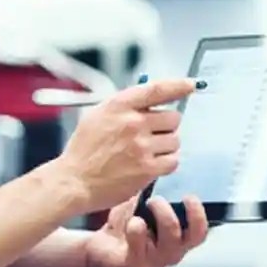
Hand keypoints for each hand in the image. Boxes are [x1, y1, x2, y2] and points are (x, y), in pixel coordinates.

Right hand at [54, 78, 198, 212]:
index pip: (157, 89)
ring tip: (147, 153)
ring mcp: (141, 146)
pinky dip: (165, 164)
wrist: (74, 181)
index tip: (191, 84)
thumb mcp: (98, 116)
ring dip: (166, 147)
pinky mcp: (147, 169)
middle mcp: (133, 123)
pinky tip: (150, 165)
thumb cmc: (84, 150)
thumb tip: (152, 100)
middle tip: (153, 135)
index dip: (179, 85)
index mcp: (120, 105)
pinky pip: (173, 161)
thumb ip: (125, 106)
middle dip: (166, 126)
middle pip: (173, 118)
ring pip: (175, 141)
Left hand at [83, 194, 210, 266]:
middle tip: (155, 199)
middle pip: (188, 236)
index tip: (188, 195)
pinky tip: (130, 220)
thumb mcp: (141, 211)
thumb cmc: (126, 229)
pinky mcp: (134, 265)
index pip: (199, 233)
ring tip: (144, 205)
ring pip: (169, 240)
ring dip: (160, 215)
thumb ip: (152, 197)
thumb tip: (157, 171)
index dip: (199, 214)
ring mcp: (153, 262)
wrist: (99, 253)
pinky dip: (136, 228)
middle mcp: (170, 254)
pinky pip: (140, 246)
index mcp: (176, 240)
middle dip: (173, 211)